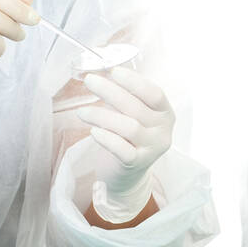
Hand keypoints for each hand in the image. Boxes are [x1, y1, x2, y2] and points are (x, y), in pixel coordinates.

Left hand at [77, 66, 174, 219]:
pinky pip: (121, 149)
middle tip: (90, 81)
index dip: (134, 81)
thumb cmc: (128, 137)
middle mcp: (163, 131)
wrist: (128, 175)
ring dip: (102, 115)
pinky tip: (93, 131)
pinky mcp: (137, 164)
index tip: (113, 71)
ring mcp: (152, 149)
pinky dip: (106, 138)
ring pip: (128, 127)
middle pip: (137, 107)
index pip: (154, 93)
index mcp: (165, 113)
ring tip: (82, 111)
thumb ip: (125, 97)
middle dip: (111, 91)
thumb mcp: (134, 115)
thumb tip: (101, 75)